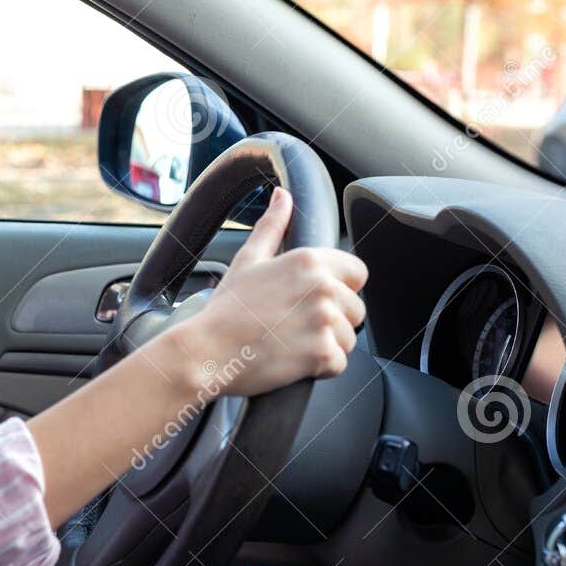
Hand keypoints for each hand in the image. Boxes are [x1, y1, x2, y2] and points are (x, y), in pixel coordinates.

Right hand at [184, 187, 367, 396]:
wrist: (208, 351)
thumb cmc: (226, 309)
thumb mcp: (248, 260)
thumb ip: (273, 226)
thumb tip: (283, 196)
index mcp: (310, 260)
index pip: (358, 273)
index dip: (340, 288)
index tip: (312, 300)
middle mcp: (323, 287)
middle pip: (356, 309)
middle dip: (333, 321)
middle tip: (294, 326)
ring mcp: (325, 321)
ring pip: (348, 338)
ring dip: (327, 346)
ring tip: (291, 343)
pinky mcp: (323, 354)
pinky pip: (339, 364)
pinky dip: (320, 368)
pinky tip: (292, 360)